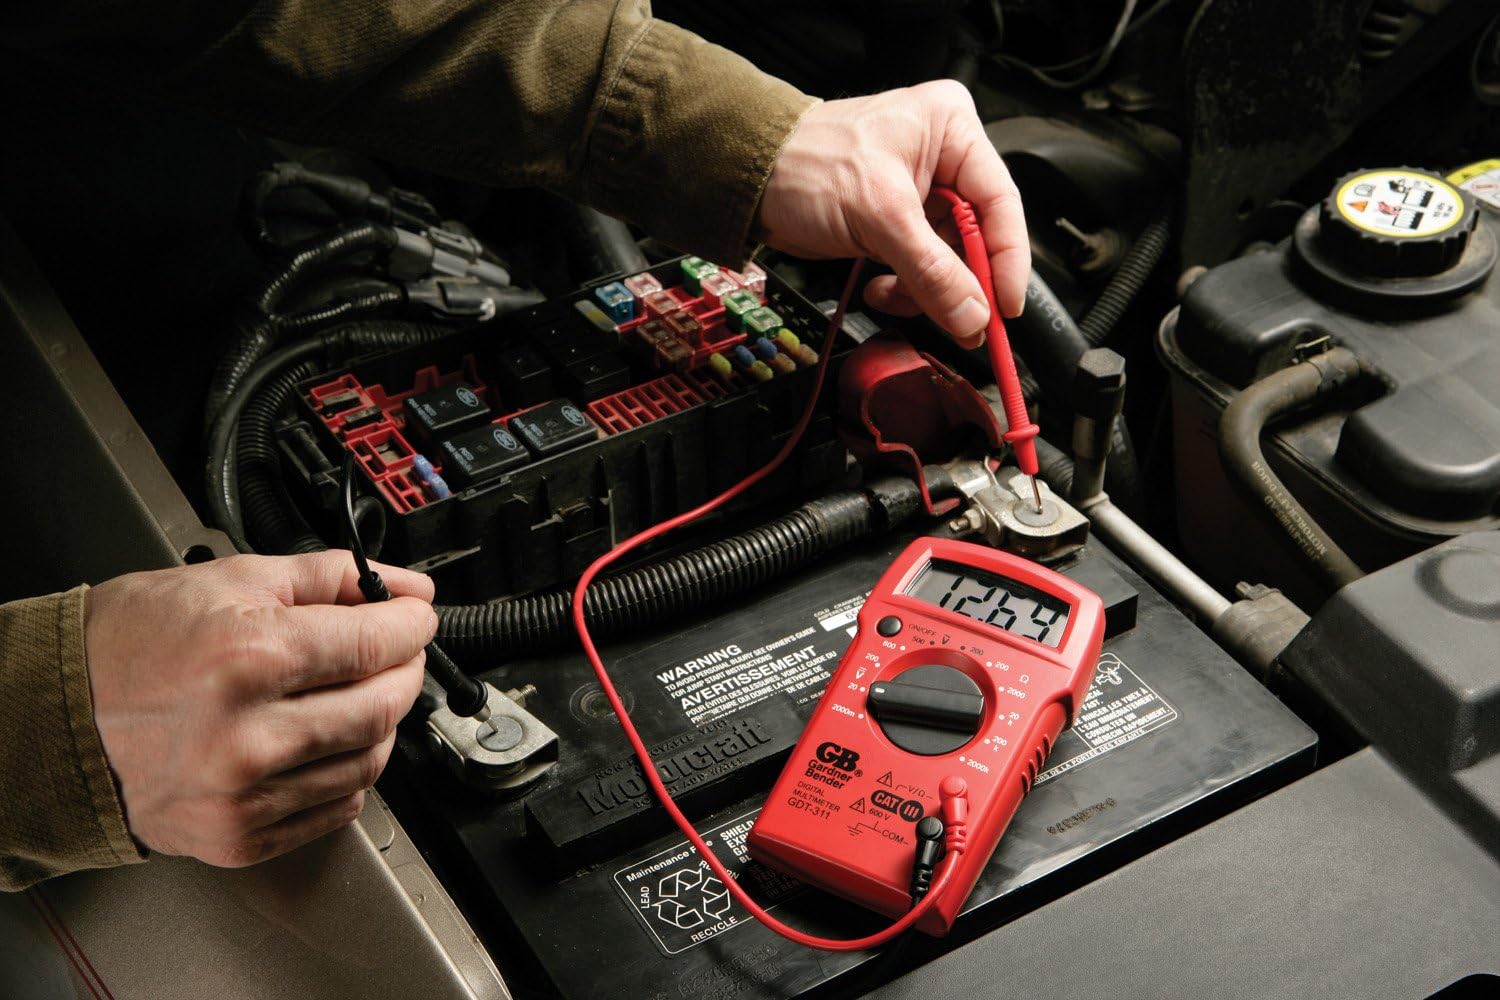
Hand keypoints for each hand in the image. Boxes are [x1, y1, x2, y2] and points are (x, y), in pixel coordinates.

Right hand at [85, 551, 436, 867]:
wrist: (59, 715)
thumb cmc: (134, 644)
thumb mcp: (234, 580)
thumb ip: (333, 579)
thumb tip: (406, 588)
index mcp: (249, 659)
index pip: (377, 645)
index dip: (412, 625)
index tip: (416, 618)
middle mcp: (249, 736)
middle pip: (383, 706)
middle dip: (403, 671)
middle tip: (393, 652)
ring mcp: (244, 795)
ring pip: (369, 760)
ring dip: (379, 722)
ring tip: (353, 692)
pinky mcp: (239, 837)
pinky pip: (337, 807)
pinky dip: (348, 771)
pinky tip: (322, 740)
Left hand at [757, 80, 1029, 345]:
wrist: (748, 182)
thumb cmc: (803, 163)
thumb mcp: (878, 215)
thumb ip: (931, 270)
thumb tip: (971, 313)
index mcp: (951, 129)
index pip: (1001, 201)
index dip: (1006, 259)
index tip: (1004, 306)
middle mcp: (942, 158)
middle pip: (976, 237)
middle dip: (962, 284)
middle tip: (965, 324)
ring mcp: (919, 194)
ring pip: (947, 260)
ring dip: (927, 292)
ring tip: (901, 301)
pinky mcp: (895, 224)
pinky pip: (920, 269)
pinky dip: (905, 289)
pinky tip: (880, 289)